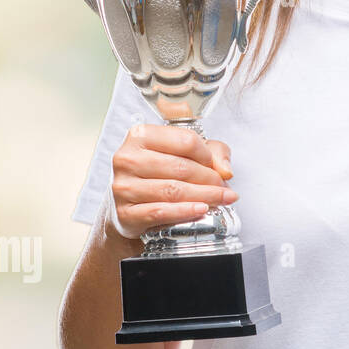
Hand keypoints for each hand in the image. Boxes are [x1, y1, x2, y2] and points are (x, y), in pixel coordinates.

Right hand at [109, 124, 236, 239]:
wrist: (133, 205)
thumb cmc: (160, 173)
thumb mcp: (188, 152)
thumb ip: (213, 151)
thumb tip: (225, 170)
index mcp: (141, 135)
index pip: (186, 140)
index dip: (207, 155)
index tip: (216, 166)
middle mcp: (128, 159)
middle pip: (181, 167)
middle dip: (210, 179)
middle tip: (224, 187)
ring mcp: (123, 186)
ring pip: (173, 190)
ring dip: (204, 196)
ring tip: (221, 199)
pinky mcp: (125, 213)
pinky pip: (160, 212)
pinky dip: (185, 212)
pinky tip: (201, 210)